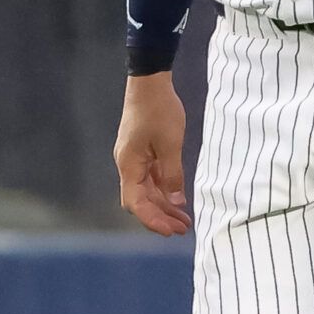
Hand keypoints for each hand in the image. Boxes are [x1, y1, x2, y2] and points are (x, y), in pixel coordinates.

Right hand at [113, 73, 189, 235]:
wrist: (149, 82)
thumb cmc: (158, 110)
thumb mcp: (170, 144)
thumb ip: (173, 174)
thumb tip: (176, 200)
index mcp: (129, 165)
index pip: (136, 203)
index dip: (152, 220)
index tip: (171, 231)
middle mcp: (128, 165)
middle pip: (141, 200)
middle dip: (160, 216)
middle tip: (183, 229)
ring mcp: (134, 159)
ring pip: (147, 190)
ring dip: (164, 205)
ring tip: (184, 219)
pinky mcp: (142, 152)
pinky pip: (151, 178)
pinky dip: (164, 190)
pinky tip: (178, 198)